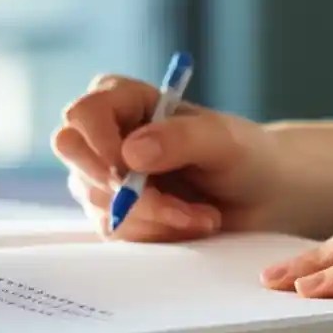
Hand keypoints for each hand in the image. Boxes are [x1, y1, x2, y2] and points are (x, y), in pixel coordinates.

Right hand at [51, 74, 285, 241]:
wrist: (260, 197)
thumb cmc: (243, 155)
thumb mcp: (223, 140)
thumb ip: (180, 138)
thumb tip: (131, 152)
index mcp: (123, 99)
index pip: (83, 114)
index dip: (99, 144)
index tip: (131, 171)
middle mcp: (104, 134)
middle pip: (72, 155)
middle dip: (122, 188)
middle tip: (172, 204)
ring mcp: (103, 176)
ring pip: (98, 200)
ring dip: (155, 216)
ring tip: (203, 215)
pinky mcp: (114, 213)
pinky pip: (116, 231)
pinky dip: (158, 233)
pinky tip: (190, 223)